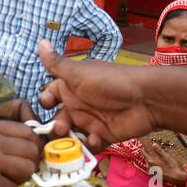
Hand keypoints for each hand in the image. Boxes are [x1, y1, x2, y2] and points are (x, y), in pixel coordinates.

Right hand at [37, 41, 157, 149]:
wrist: (146, 98)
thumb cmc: (110, 81)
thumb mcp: (79, 73)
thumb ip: (57, 64)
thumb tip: (40, 41)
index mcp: (72, 88)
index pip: (51, 96)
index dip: (46, 101)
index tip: (48, 104)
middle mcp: (79, 105)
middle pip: (58, 119)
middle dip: (56, 126)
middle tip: (61, 128)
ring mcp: (91, 121)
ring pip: (72, 135)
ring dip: (69, 139)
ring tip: (74, 138)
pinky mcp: (103, 135)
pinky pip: (90, 144)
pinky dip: (90, 145)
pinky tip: (96, 139)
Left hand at [139, 141, 186, 186]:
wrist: (176, 177)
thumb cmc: (173, 166)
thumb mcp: (167, 156)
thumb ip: (159, 150)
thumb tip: (153, 144)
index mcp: (151, 161)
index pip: (143, 152)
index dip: (143, 147)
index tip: (144, 143)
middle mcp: (149, 166)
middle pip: (145, 156)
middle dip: (147, 151)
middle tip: (149, 147)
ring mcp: (151, 170)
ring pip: (147, 162)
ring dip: (149, 157)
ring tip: (153, 154)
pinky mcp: (154, 174)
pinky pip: (150, 167)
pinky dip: (151, 163)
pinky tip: (156, 161)